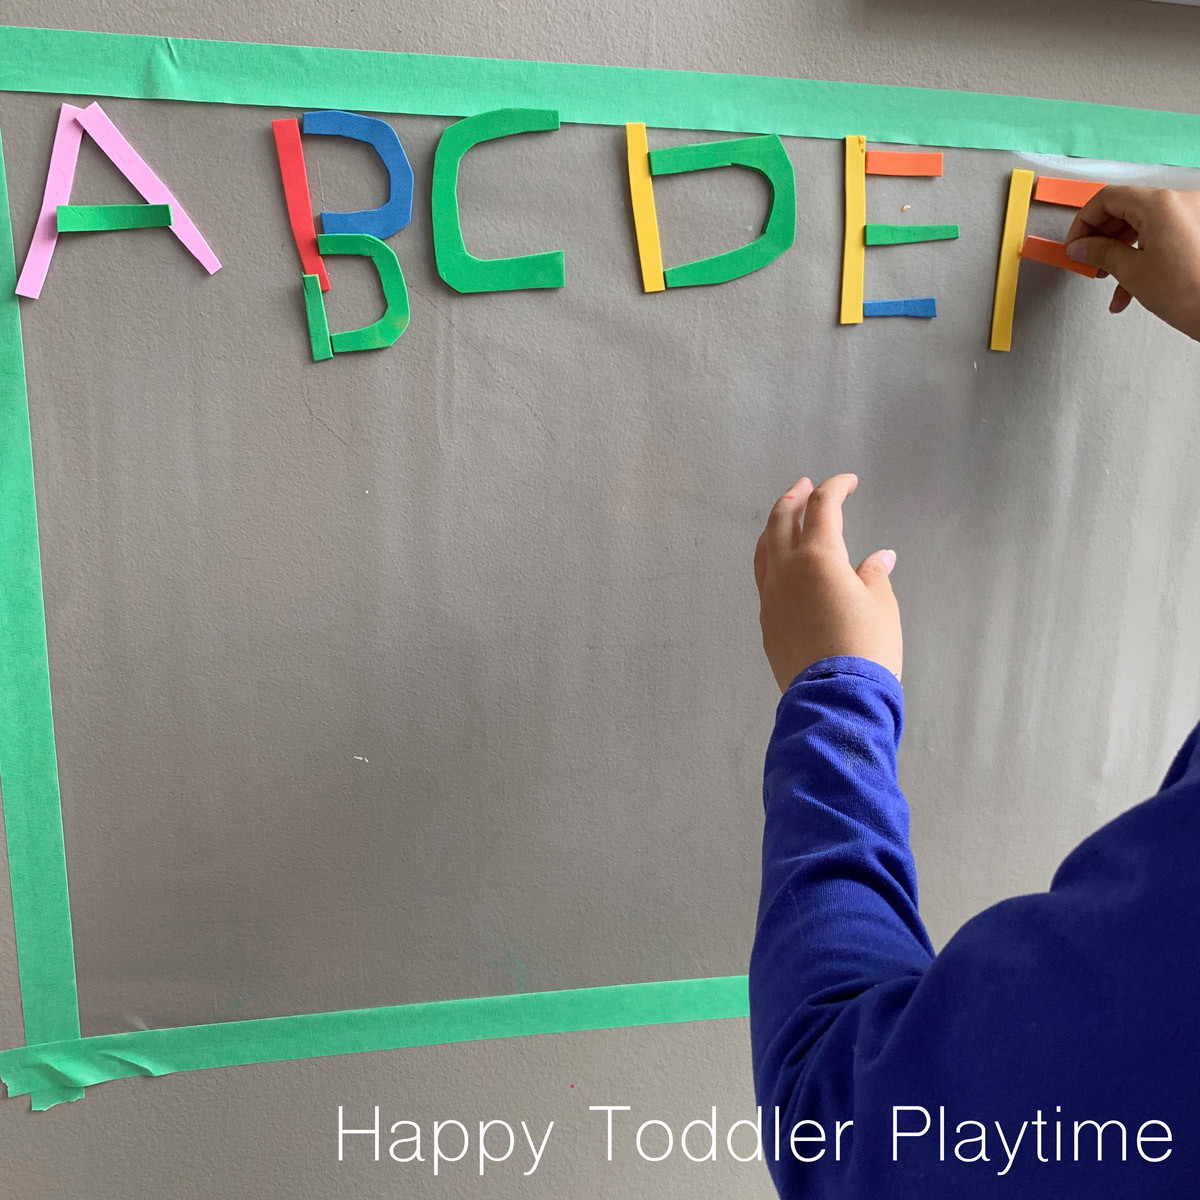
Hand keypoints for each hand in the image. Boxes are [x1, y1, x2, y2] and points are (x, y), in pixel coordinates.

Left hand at [753, 473, 901, 691]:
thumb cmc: (867, 650)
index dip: (835, 488)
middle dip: (793, 498)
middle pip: (781, 521)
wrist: (836, 698)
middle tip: (804, 486)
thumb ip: (874, 575)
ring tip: (785, 518)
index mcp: (817, 558)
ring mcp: (770, 598)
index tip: (848, 482)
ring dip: (775, 527)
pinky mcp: (767, 623)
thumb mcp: (882, 606)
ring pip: (764, 550)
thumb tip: (878, 559)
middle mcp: (786, 572)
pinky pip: (765, 581)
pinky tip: (785, 567)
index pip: (823, 508)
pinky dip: (773, 561)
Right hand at [1065, 186, 1199, 340]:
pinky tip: (1127, 288)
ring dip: (1118, 251)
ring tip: (1105, 277)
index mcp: (1159, 204)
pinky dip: (1139, 257)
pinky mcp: (1195, 233)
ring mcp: (1190, 217)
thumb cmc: (1190, 291)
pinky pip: (1159, 237)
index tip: (1074, 244)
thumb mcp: (1132, 271)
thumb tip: (1082, 248)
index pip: (1108, 199)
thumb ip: (1101, 253)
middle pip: (1125, 210)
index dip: (1084, 222)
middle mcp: (1178, 203)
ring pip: (1141, 226)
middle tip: (1085, 261)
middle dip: (1100, 238)